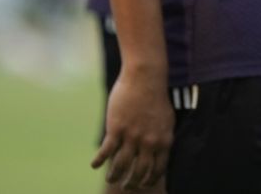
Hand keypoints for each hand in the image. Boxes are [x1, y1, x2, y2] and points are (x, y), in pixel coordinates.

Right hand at [91, 68, 174, 190]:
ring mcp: (132, 137)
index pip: (158, 169)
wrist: (146, 78)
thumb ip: (162, 137)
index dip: (150, 180)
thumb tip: (160, 151)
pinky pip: (106, 152)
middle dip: (131, 183)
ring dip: (114, 175)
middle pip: (139, 172)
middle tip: (126, 186)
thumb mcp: (166, 119)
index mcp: (164, 140)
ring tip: (111, 179)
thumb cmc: (156, 97)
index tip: (143, 185)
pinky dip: (99, 161)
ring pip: (121, 166)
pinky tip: (94, 165)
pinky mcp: (116, 129)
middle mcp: (149, 142)